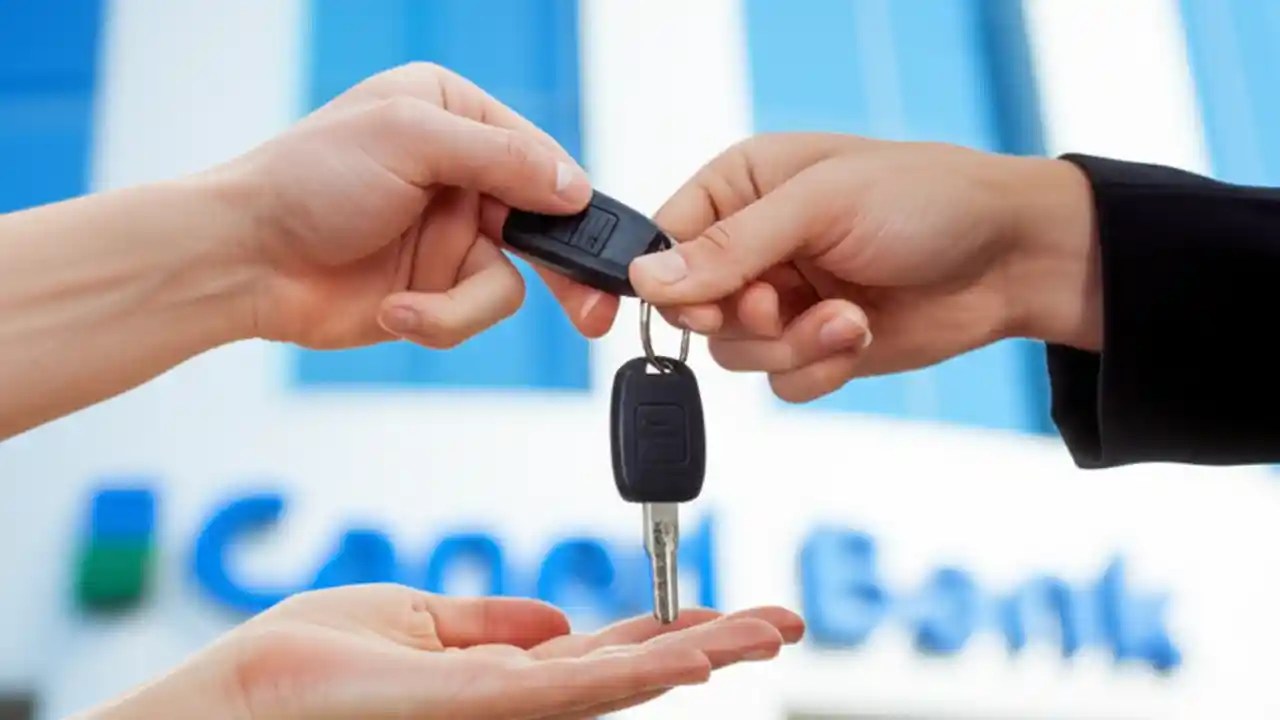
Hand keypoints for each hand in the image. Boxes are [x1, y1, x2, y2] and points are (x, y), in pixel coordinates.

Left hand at [79, 584, 803, 719]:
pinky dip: (645, 671)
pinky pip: (581, 688)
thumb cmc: (307, 661)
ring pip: (626, 682)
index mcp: (501, 673)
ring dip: (702, 654)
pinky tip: (696, 653)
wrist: (237, 694)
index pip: (607, 652)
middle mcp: (518, 699)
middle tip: (782, 621)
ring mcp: (507, 710)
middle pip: (635, 669)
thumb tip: (555, 618)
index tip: (724, 611)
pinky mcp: (485, 708)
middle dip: (712, 645)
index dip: (670, 631)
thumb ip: (489, 621)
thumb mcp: (414, 617)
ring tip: (767, 630)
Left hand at [216, 62, 618, 349]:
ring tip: (412, 307)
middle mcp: (459, 173)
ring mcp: (448, 235)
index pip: (537, 153)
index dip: (565, 195)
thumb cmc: (306, 182)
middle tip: (593, 308)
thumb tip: (573, 186)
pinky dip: (437, 319)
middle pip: (542, 222)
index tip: (581, 229)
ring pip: (512, 280)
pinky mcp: (434, 289)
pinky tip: (392, 308)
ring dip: (464, 303)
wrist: (242, 261)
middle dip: (565, 269)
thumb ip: (501, 158)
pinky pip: (474, 313)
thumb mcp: (410, 142)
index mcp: (452, 114)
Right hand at [631, 133, 1100, 402]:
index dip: (662, 279)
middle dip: (739, 317)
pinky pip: (780, 382)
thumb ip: (731, 246)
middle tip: (775, 303)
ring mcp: (785, 299)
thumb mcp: (821, 206)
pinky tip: (860, 333)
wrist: (1014, 259)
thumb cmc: (929, 199)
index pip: (664, 239)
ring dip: (791, 344)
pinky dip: (818, 368)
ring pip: (736, 353)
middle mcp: (755, 245)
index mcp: (741, 187)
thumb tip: (647, 279)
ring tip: (847, 317)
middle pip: (692, 308)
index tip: (685, 304)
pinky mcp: (816, 345)